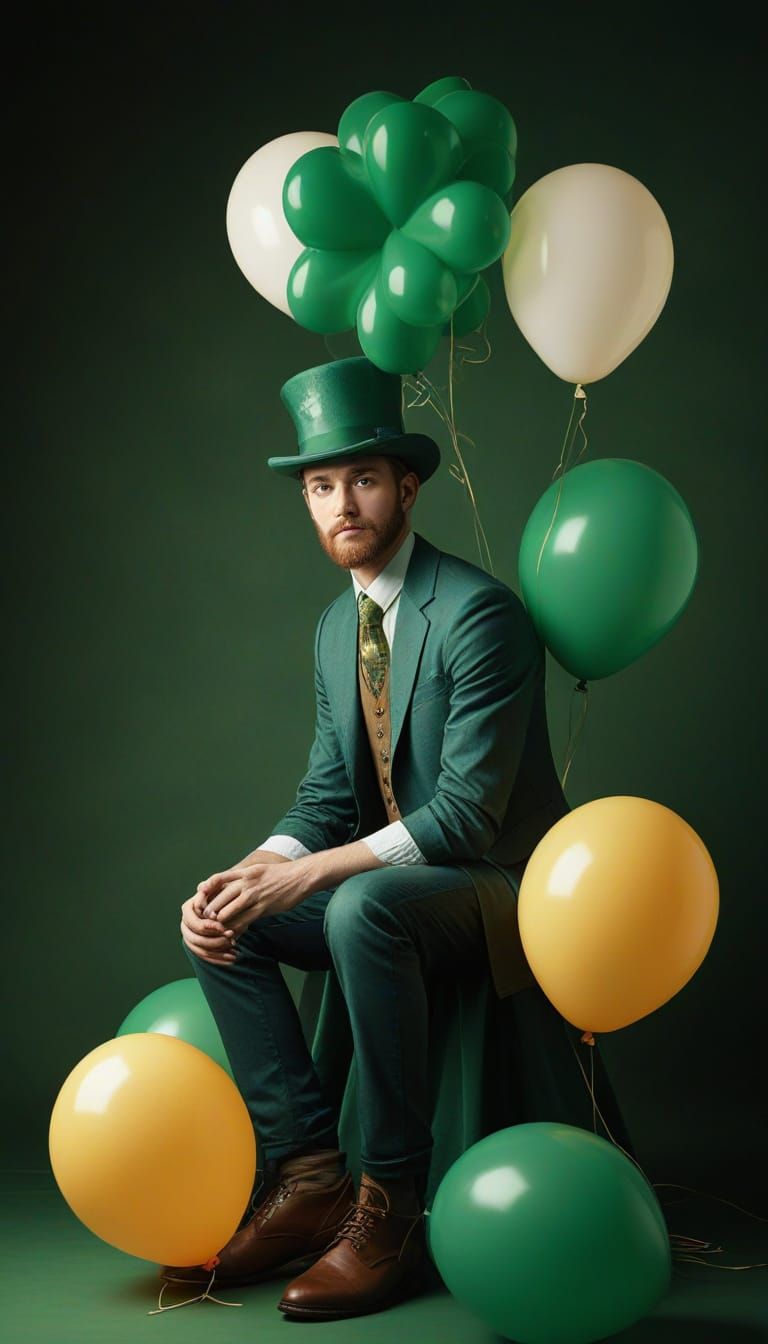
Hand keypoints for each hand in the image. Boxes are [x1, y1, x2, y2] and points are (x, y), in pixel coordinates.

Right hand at [180, 895, 237, 965]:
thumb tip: (202, 888)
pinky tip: (233, 958)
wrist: (226, 903)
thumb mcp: (219, 887)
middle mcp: (185, 924)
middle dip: (215, 941)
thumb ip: (211, 888)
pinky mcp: (197, 946)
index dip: (209, 927)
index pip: (195, 923)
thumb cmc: (223, 893)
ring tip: (235, 950)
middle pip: (196, 939)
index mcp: (187, 908)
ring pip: (201, 950)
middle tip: (232, 939)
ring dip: (218, 951)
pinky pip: (205, 957)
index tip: (224, 928)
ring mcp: (189, 936)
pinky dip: (219, 959)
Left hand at [196, 857, 315, 935]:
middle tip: (202, 919)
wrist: (301, 876)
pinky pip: (245, 920)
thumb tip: (232, 889)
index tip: (199, 897)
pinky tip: (231, 935)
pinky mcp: (264, 907)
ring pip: (229, 910)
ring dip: (220, 921)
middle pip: (221, 896)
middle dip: (210, 909)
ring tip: (213, 930)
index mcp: (245, 872)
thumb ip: (245, 879)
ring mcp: (255, 895)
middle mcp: (247, 882)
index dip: (207, 888)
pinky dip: (236, 929)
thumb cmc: (281, 875)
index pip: (219, 878)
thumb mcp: (260, 871)